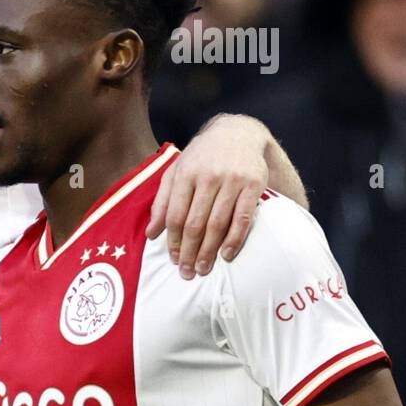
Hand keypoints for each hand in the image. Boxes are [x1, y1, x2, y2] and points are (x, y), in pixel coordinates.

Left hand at [146, 115, 270, 278]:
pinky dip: (235, 239)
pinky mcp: (254, 185)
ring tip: (204, 269)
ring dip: (210, 251)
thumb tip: (151, 234)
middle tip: (187, 273)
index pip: (175, 215)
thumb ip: (162, 202)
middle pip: (195, 223)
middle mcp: (208, 177)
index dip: (173, 241)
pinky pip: (244, 218)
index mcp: (185, 174)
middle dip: (190, 252)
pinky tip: (227, 255)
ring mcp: (232, 181)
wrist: (238, 132)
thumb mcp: (176, 172)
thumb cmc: (201, 157)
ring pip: (218, 223)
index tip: (173, 260)